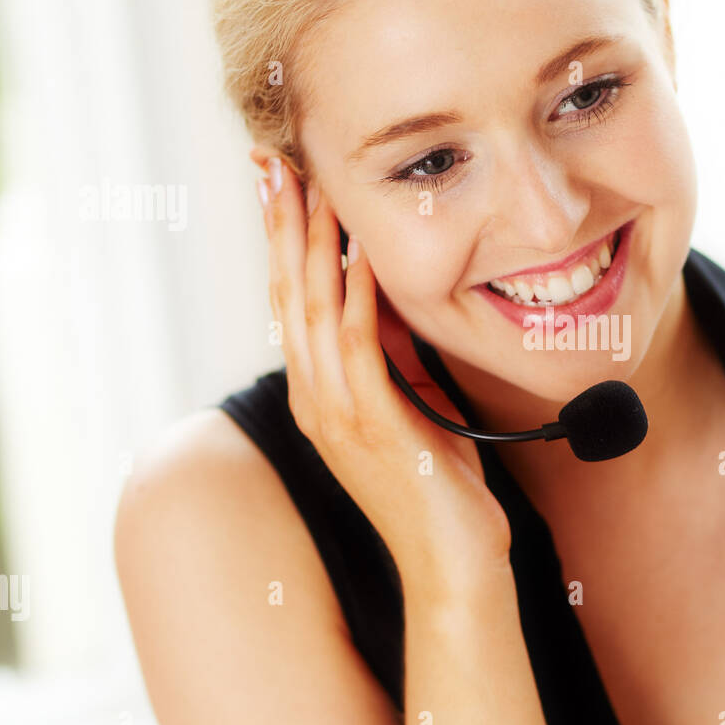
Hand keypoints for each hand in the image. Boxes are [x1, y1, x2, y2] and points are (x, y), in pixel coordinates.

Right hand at [253, 150, 511, 584]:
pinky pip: (358, 344)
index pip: (291, 304)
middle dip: (281, 226)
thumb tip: (392, 297)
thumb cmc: (439, 487)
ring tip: (305, 185)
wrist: (452, 562)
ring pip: (312, 310)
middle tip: (272, 162)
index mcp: (319, 396)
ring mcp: (336, 414)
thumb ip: (396, 357)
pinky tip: (360, 249)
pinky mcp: (371, 423)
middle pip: (287, 296)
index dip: (284, 243)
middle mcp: (315, 400)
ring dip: (309, 244)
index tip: (282, 186)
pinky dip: (356, 293)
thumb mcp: (413, 406)